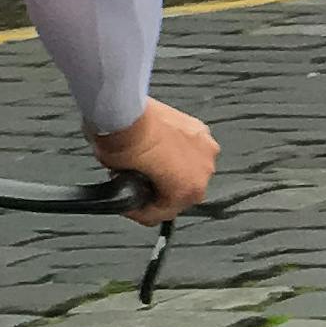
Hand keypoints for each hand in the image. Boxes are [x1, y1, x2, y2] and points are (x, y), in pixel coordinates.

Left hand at [90, 97, 216, 223]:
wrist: (124, 114)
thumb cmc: (124, 145)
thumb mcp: (121, 185)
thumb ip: (134, 195)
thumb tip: (131, 193)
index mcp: (190, 191)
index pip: (164, 212)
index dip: (144, 210)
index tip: (133, 203)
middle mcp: (204, 171)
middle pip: (181, 191)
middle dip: (160, 188)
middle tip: (139, 182)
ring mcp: (204, 147)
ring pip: (187, 168)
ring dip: (171, 168)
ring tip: (149, 162)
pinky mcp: (197, 127)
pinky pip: (187, 146)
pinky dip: (175, 148)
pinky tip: (158, 146)